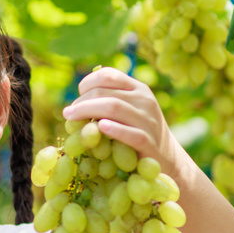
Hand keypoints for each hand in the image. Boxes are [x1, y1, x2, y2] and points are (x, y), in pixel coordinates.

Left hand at [62, 67, 186, 176]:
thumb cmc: (137, 132)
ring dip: (88, 111)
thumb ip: (108, 101)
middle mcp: (144, 100)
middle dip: (82, 102)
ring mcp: (148, 120)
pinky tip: (100, 128)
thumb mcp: (127, 111)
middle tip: (68, 113)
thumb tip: (74, 104)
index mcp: (138, 88)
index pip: (108, 75)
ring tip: (71, 119)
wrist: (166, 157)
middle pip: (106, 93)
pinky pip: (130, 134)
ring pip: (114, 108)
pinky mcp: (149, 142)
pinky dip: (114, 129)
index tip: (77, 97)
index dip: (87, 83)